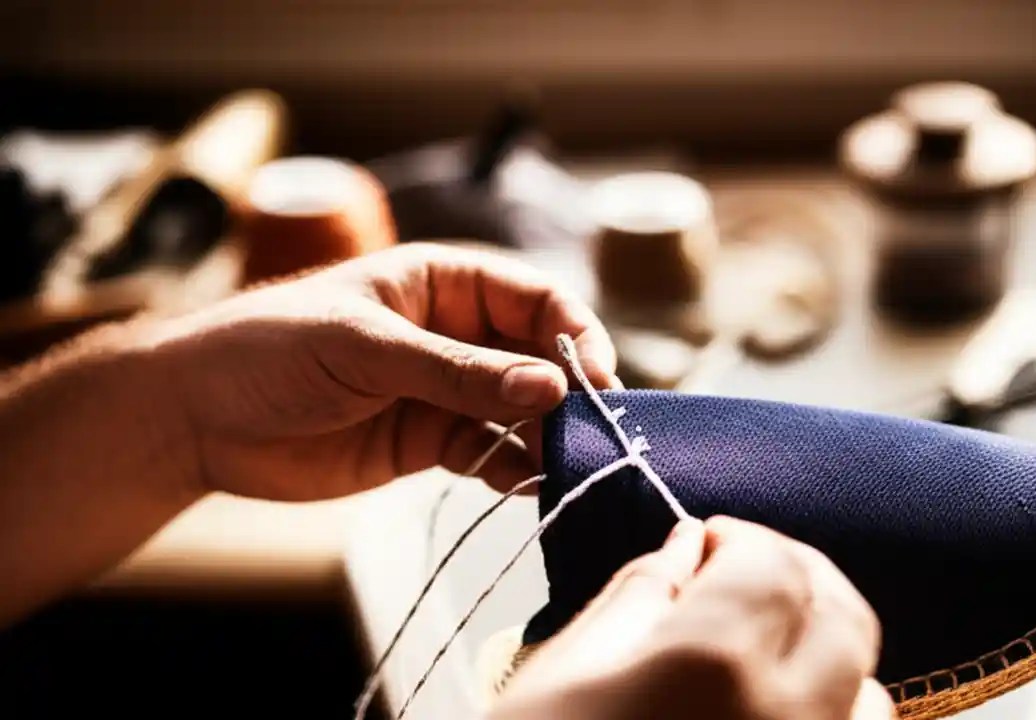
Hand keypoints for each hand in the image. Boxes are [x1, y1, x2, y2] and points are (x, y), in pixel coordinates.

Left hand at [144, 242, 618, 500]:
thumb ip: (460, 373)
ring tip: (568, 465)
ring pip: (521, 411)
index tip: (596, 378)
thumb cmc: (271, 348)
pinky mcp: (428, 443)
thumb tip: (551, 387)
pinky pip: (489, 453)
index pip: (536, 298)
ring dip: (547, 436)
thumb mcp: (369, 348)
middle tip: (594, 432)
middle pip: (540, 357)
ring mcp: (445, 391)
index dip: (574, 333)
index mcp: (445, 283)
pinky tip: (527, 485)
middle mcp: (456, 334)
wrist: (196, 416)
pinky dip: (512, 469)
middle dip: (569, 391)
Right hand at [490, 517, 894, 719]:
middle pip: (846, 619)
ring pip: (870, 696)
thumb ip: (637, 599)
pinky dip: (834, 719)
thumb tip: (686, 549)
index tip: (711, 541)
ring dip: (828, 652)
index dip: (745, 539)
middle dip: (803, 579)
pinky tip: (776, 713)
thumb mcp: (559, 677)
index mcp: (715, 665)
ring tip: (765, 648)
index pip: (774, 566)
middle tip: (748, 572)